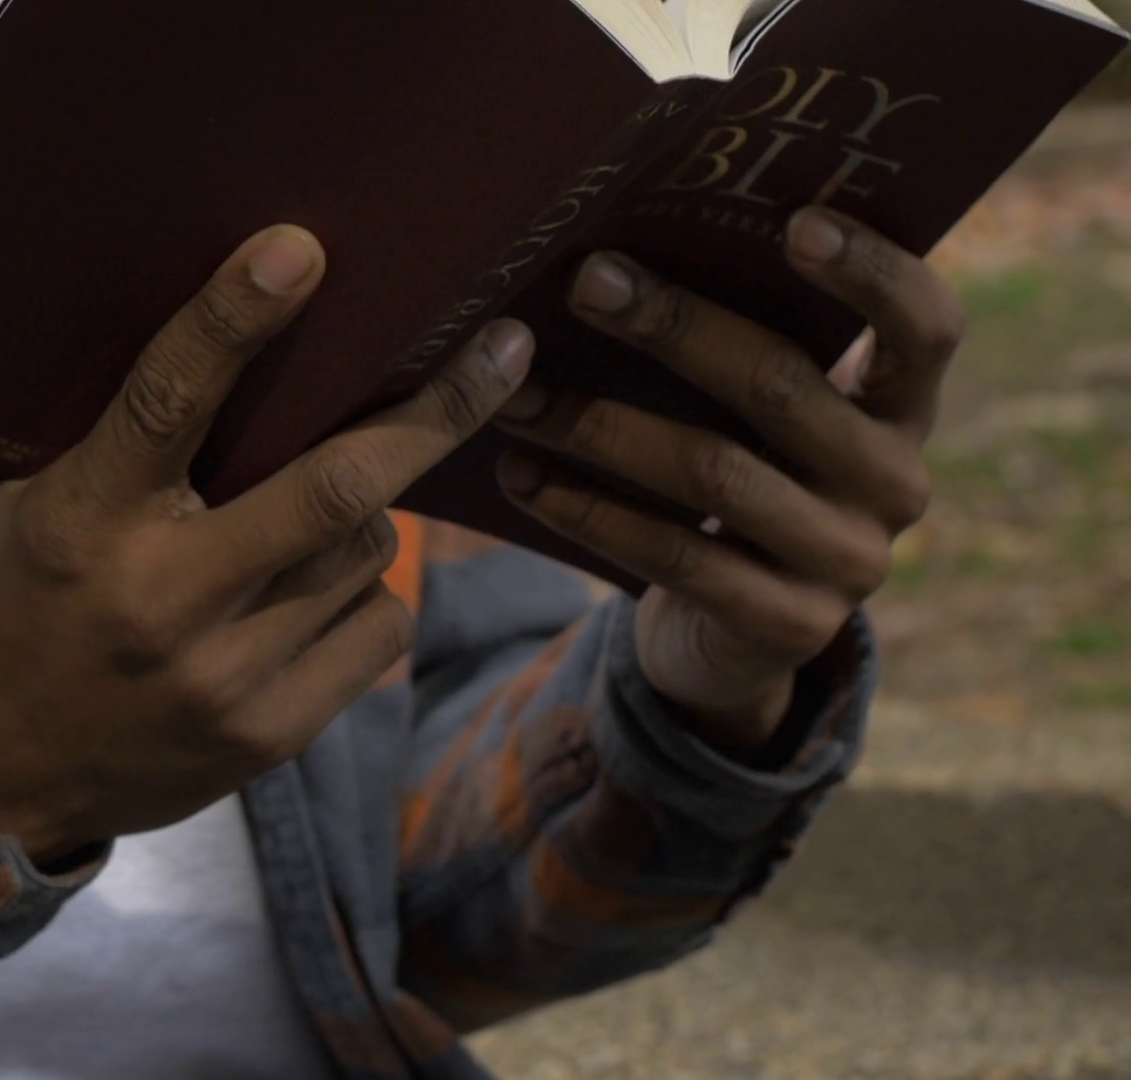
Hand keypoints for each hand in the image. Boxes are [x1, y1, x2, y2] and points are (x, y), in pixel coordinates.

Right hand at [0, 226, 534, 863]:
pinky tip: (320, 584)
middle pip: (334, 485)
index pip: (167, 402)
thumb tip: (202, 323)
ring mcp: (225, 676)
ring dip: (368, 506)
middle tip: (502, 345)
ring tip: (319, 505)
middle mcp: (163, 599)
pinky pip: (378, 628)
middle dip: (433, 408)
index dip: (234, 319)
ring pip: (368, 549)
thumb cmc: (1, 606)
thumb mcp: (11, 504)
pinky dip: (368, 588)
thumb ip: (94, 429)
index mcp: (84, 522)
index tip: (300, 250)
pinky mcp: (269, 734)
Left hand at [493, 207, 962, 754]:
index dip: (874, 273)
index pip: (926, 329)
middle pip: (783, 385)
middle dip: (674, 326)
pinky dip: (588, 511)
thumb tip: (619, 250)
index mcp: (902, 407)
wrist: (735, 631)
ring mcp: (848, 560)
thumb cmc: (739, 475)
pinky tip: (520, 476)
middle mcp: (894, 481)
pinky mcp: (787, 624)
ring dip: (600, 426)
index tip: (796, 220)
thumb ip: (741, 343)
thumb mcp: (764, 415)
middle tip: (587, 280)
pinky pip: (675, 555)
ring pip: (714, 471)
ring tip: (516, 395)